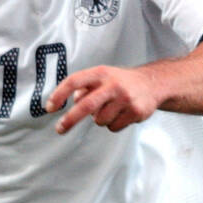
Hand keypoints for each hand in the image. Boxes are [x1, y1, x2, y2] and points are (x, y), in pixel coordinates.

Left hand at [45, 64, 160, 133]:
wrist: (153, 83)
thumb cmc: (120, 81)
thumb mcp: (102, 77)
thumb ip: (85, 87)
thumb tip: (72, 101)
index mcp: (101, 73)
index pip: (75, 81)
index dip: (59, 94)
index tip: (49, 108)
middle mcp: (113, 84)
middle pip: (86, 105)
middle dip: (70, 119)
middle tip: (60, 129)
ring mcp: (126, 99)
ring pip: (100, 120)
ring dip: (100, 119)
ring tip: (111, 109)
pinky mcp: (135, 112)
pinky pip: (113, 127)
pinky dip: (113, 124)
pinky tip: (122, 114)